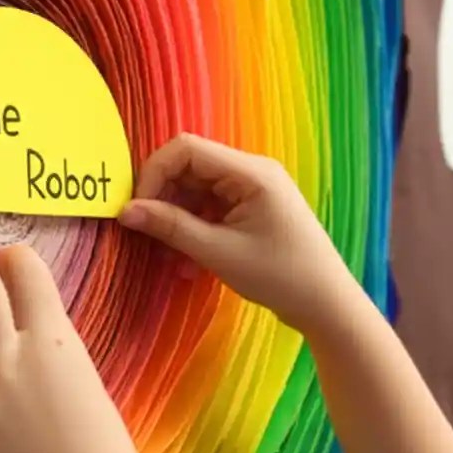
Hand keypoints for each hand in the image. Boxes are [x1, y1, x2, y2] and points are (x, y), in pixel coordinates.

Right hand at [118, 133, 357, 333]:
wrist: (326, 304)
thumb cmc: (280, 276)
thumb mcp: (219, 252)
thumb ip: (171, 227)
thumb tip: (127, 211)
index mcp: (250, 171)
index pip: (186, 149)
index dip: (154, 173)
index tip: (137, 209)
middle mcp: (252, 171)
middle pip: (190, 167)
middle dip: (163, 198)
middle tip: (147, 235)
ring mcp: (253, 189)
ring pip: (197, 190)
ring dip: (176, 219)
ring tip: (169, 257)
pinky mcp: (252, 208)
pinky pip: (211, 207)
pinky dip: (194, 229)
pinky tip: (186, 264)